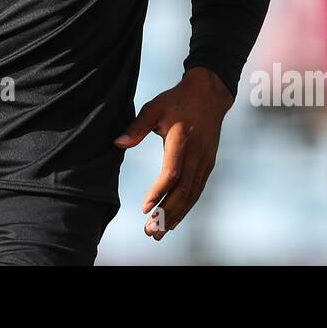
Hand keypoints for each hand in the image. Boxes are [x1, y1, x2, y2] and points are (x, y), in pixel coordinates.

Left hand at [113, 67, 232, 239]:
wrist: (209, 95)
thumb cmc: (177, 101)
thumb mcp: (155, 107)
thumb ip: (137, 127)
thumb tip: (117, 143)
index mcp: (182, 140)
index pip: (172, 172)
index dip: (159, 192)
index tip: (145, 208)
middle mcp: (197, 154)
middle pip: (183, 190)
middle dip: (167, 213)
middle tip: (150, 231)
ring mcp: (205, 161)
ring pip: (192, 194)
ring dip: (176, 215)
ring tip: (159, 232)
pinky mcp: (208, 164)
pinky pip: (197, 190)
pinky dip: (186, 207)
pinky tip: (174, 219)